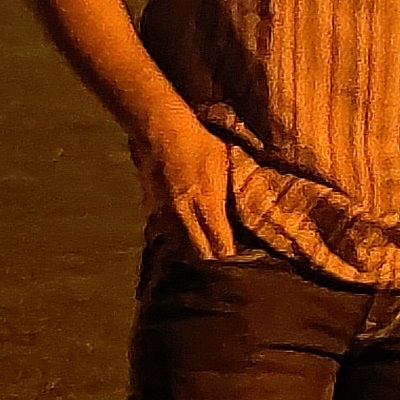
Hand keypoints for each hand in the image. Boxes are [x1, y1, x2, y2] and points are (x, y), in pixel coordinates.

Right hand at [134, 109, 237, 260]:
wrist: (161, 133)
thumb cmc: (200, 142)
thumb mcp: (225, 162)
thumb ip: (231, 189)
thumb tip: (246, 206)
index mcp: (207, 203)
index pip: (219, 243)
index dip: (231, 257)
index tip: (243, 263)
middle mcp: (185, 215)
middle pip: (200, 252)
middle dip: (214, 263)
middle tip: (228, 267)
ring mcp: (166, 214)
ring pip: (182, 246)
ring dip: (195, 254)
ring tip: (209, 259)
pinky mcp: (153, 210)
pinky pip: (168, 234)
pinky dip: (179, 241)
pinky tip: (187, 240)